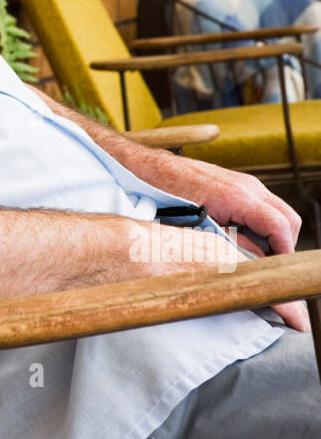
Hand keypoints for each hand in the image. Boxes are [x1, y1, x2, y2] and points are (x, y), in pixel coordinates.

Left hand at [142, 154, 307, 331]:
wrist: (150, 168)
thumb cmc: (167, 196)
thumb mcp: (198, 229)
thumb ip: (230, 244)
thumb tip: (256, 262)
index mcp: (239, 196)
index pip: (281, 226)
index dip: (284, 252)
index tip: (277, 271)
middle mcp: (248, 186)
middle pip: (288, 219)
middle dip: (284, 244)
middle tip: (269, 266)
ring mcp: (245, 183)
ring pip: (279, 212)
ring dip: (274, 235)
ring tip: (256, 255)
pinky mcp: (239, 184)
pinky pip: (263, 206)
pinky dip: (263, 224)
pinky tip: (244, 238)